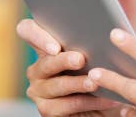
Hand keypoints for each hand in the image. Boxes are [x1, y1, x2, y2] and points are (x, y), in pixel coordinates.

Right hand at [16, 18, 135, 116]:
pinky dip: (88, 101)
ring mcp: (39, 90)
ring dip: (78, 83)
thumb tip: (108, 27)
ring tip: (96, 82)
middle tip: (80, 60)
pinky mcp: (46, 110)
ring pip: (57, 85)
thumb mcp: (97, 52)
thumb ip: (92, 38)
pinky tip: (104, 98)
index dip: (36, 36)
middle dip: (63, 61)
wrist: (106, 102)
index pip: (27, 30)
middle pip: (46, 61)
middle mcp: (38, 68)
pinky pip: (67, 105)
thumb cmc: (101, 71)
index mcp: (45, 46)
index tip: (55, 47)